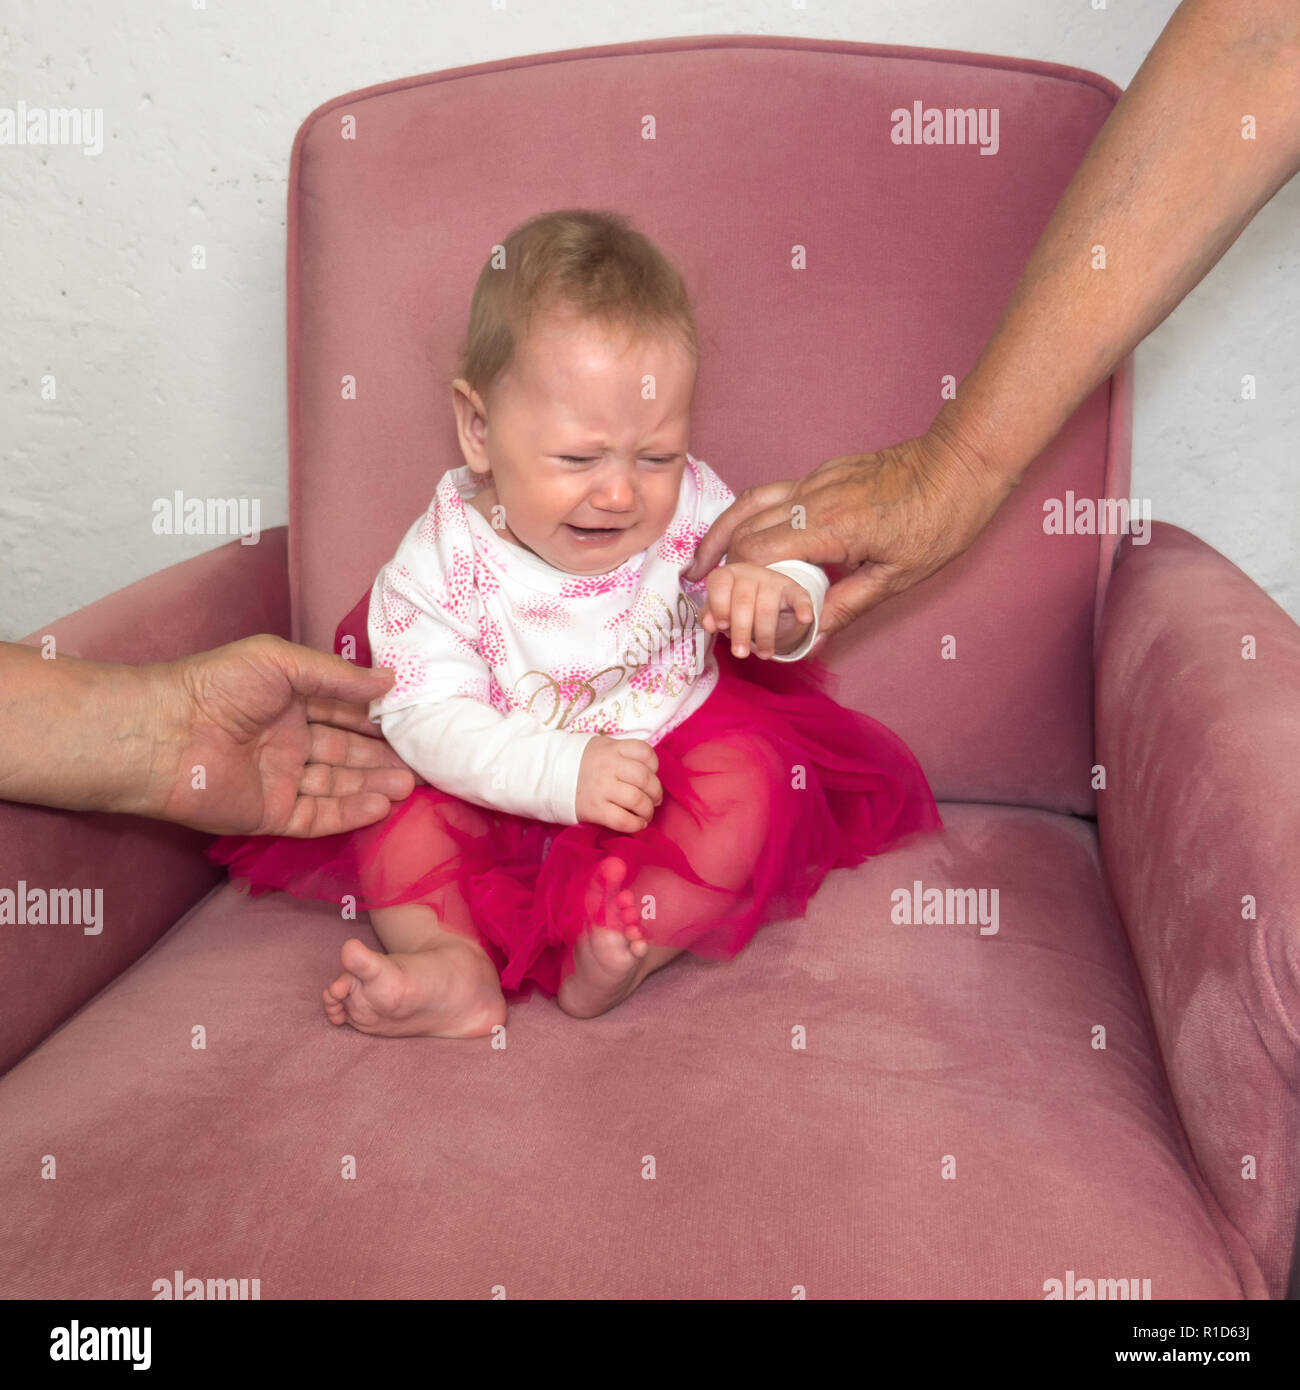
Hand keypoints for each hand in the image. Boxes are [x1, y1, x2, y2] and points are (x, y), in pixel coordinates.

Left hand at [150, 635, 416, 835]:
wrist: (162, 734)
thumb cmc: (216, 686)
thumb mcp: (282, 662)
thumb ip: (338, 676)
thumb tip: (391, 680)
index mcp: (290, 702)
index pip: (345, 712)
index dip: (378, 719)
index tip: (416, 722)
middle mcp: (289, 742)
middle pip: (348, 753)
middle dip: (384, 758)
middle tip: (424, 763)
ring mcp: (281, 780)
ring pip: (338, 786)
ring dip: (373, 786)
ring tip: (408, 786)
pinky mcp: (270, 815)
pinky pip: (317, 817)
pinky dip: (349, 813)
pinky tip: (379, 806)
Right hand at [575, 736, 662, 832]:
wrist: (549, 775)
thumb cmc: (581, 763)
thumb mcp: (602, 748)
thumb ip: (623, 754)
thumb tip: (649, 773)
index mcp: (612, 749)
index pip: (644, 752)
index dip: (654, 765)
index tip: (652, 774)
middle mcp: (609, 766)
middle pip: (645, 778)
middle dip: (656, 792)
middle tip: (654, 799)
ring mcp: (601, 788)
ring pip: (638, 800)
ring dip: (648, 810)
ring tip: (646, 813)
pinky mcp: (594, 809)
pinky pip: (623, 820)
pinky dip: (636, 824)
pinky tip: (637, 824)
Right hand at [683, 430, 1009, 634]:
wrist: (962, 462)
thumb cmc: (940, 520)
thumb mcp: (899, 576)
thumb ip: (848, 605)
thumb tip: (811, 638)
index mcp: (830, 527)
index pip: (758, 553)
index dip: (735, 584)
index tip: (727, 610)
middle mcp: (813, 498)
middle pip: (745, 530)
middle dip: (720, 565)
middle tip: (708, 598)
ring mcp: (815, 480)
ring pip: (750, 503)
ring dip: (721, 533)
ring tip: (699, 561)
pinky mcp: (822, 473)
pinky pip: (772, 493)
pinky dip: (748, 516)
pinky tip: (743, 534)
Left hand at [698, 562, 813, 658]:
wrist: (771, 599)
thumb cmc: (738, 607)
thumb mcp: (722, 610)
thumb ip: (711, 614)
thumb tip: (708, 624)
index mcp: (727, 575)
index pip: (719, 584)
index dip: (719, 606)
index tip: (722, 627)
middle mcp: (750, 573)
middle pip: (743, 601)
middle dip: (741, 630)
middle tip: (740, 654)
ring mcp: (773, 580)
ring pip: (766, 608)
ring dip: (764, 635)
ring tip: (763, 654)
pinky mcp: (794, 590)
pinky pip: (800, 597)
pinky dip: (803, 608)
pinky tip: (804, 619)